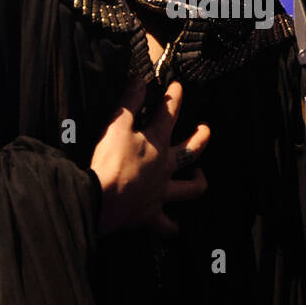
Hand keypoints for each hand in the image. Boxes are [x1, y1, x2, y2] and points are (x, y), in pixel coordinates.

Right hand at [90, 78, 209, 236]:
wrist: (100, 199)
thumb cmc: (108, 161)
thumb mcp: (116, 125)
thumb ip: (129, 101)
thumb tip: (139, 77)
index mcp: (156, 143)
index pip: (169, 114)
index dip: (175, 97)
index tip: (178, 86)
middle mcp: (165, 167)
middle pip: (191, 151)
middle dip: (201, 138)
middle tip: (206, 130)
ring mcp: (161, 193)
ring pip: (190, 189)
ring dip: (198, 182)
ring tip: (200, 177)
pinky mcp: (150, 215)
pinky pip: (166, 225)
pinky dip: (171, 227)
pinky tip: (176, 227)